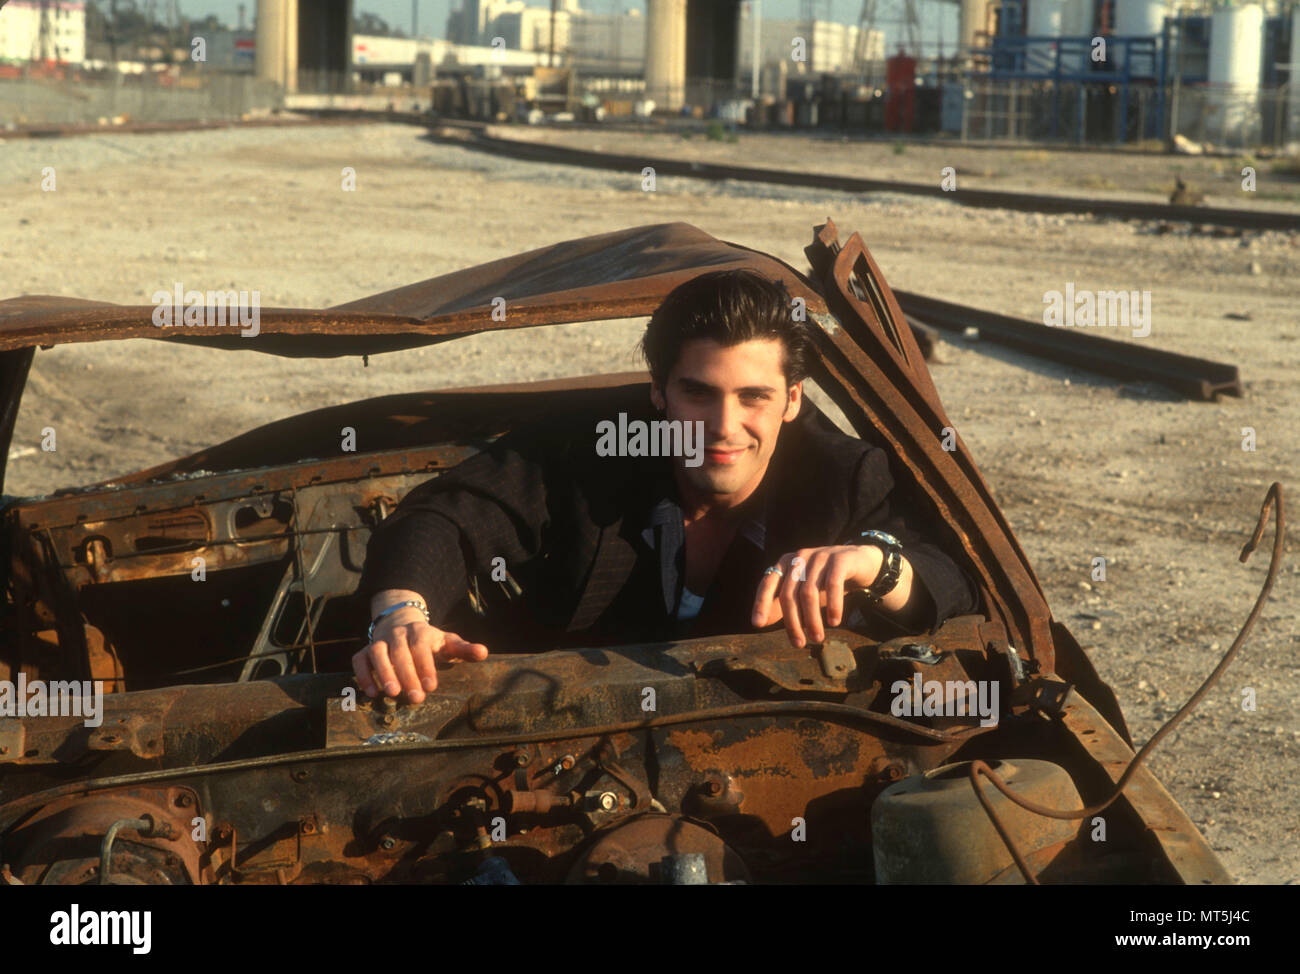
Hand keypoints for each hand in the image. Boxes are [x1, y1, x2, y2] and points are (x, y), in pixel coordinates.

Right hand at [352, 612, 488, 704]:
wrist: (400, 624)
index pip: (421, 646)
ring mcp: (379, 641)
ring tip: (392, 693)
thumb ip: (464, 649)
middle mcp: (398, 634)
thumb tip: (484, 653)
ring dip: (383, 673)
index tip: (431, 686)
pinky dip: (363, 674)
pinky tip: (371, 692)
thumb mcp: (447, 642)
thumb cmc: (429, 641)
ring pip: (377, 652)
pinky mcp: (365, 651)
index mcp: (421, 631)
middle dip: (407, 675)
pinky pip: (359, 660)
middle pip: (400, 652)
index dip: (425, 666)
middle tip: (416, 698)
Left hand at [751, 545, 883, 648]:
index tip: (757, 624)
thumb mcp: (803, 591)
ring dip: (812, 619)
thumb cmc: (826, 580)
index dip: (761, 603)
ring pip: (809, 592)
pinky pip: (833, 585)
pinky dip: (833, 605)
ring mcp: (820, 556)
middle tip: (799, 644)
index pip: (768, 583)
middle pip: (789, 593)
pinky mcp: (840, 559)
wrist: (861, 562)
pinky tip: (834, 621)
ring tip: (817, 638)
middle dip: (792, 622)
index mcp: (786, 563)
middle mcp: (800, 557)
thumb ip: (782, 603)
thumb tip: (759, 622)